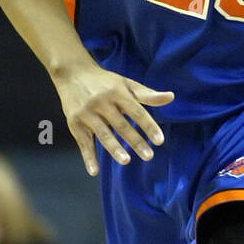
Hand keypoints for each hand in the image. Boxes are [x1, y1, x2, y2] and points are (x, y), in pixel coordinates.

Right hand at [53, 61, 173, 175]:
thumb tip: (171, 97)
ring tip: (126, 161)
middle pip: (121, 125)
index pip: (137, 112)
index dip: (149, 126)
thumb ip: (147, 94)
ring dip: (114, 148)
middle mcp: (102, 103)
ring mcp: (87, 114)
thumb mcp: (126, 84)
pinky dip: (88, 157)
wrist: (72, 72)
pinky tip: (94, 171)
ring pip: (103, 134)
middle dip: (135, 141)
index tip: (160, 140)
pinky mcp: (75, 124)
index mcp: (118, 93)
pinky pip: (83, 143)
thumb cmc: (105, 82)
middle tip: (149, 156)